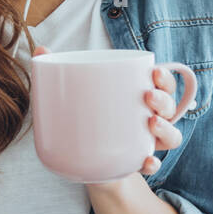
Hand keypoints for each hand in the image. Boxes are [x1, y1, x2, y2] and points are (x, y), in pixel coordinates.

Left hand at [32, 46, 182, 176]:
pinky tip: (147, 160)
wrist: (84, 161)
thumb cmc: (84, 117)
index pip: (162, 83)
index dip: (164, 78)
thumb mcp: (74, 94)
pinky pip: (153, 165)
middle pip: (169, 106)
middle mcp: (150, 118)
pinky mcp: (137, 163)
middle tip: (148, 96)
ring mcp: (146, 142)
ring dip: (167, 129)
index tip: (154, 72)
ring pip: (171, 136)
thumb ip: (59, 70)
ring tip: (152, 123)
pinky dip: (153, 163)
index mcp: (139, 97)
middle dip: (164, 100)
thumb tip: (41, 49)